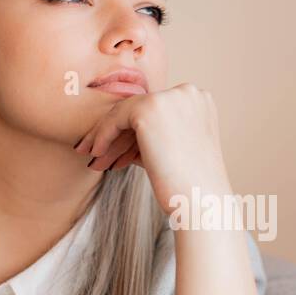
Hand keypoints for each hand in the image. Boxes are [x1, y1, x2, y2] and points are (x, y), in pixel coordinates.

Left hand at [73, 82, 231, 214]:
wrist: (201, 202)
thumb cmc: (190, 185)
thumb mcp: (174, 150)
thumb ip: (154, 134)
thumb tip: (118, 135)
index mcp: (199, 100)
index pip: (157, 110)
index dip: (134, 131)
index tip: (116, 148)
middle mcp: (187, 92)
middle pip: (140, 109)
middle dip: (119, 134)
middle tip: (98, 152)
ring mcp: (169, 97)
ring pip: (126, 112)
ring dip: (107, 136)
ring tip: (94, 157)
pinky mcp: (149, 109)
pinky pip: (116, 118)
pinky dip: (103, 135)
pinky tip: (98, 153)